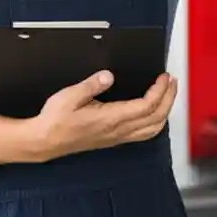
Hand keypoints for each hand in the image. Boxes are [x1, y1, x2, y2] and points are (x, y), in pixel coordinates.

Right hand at [26, 70, 177, 161]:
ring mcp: (117, 137)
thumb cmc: (55, 120)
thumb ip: (91, 84)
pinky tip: (153, 112)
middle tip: (172, 81)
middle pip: (156, 118)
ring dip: (165, 111)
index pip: (146, 106)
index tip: (164, 76)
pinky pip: (143, 134)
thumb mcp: (70, 96)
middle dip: (169, 98)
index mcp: (111, 118)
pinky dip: (155, 121)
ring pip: (152, 129)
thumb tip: (109, 75)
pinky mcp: (113, 139)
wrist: (44, 141)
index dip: (160, 90)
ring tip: (168, 94)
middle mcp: (118, 130)